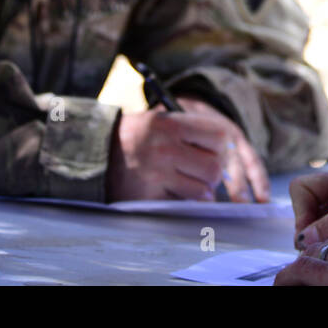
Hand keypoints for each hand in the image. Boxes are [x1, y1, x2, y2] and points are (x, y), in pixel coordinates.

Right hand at [106, 99, 268, 202]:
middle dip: (212, 175)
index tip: (215, 152)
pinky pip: (182, 206)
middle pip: (214, 168)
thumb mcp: (162, 121)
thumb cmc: (138, 136)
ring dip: (200, 192)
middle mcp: (165, 148)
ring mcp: (157, 175)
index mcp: (171, 125)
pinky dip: (182, 203)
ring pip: (202, 191)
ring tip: (187, 184)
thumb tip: (231, 152)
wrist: (96, 152)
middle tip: (201, 173)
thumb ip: (193, 132)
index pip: (219, 136)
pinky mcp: (149, 197)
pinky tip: (171, 193)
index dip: (222, 147)